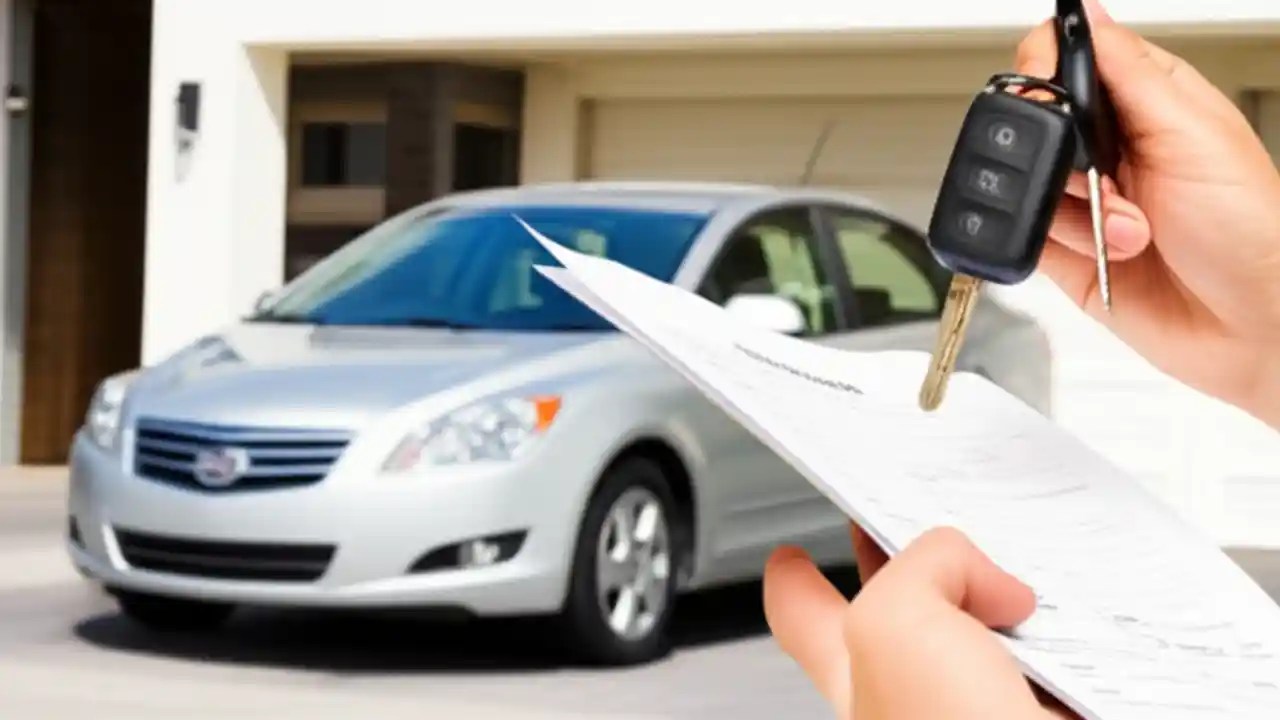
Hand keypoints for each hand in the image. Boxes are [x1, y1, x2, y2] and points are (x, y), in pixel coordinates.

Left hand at [764, 526, 1077, 719]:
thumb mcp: (896, 622)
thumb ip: (924, 570)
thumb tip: (989, 582)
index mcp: (857, 675)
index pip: (803, 617)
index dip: (793, 580)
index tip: (788, 555)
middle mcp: (916, 698)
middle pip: (903, 615)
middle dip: (919, 571)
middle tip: (934, 537)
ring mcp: (982, 711)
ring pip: (988, 637)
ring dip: (1012, 608)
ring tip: (1033, 592)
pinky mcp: (1045, 718)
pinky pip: (1060, 669)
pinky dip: (1077, 647)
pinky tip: (1087, 642)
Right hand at [1018, 0, 1279, 427]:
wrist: (1257, 331)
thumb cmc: (1255, 231)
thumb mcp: (1194, 134)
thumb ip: (1128, 74)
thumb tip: (1085, 12)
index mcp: (1149, 103)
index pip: (1071, 58)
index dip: (1048, 71)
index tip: (1054, 100)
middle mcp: (1115, 149)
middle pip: (1038, 124)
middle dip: (1063, 157)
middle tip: (1102, 178)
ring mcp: (1090, 203)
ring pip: (1030, 184)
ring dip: (1076, 212)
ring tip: (1129, 232)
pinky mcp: (1068, 254)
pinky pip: (1025, 235)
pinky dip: (1053, 245)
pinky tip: (1105, 255)